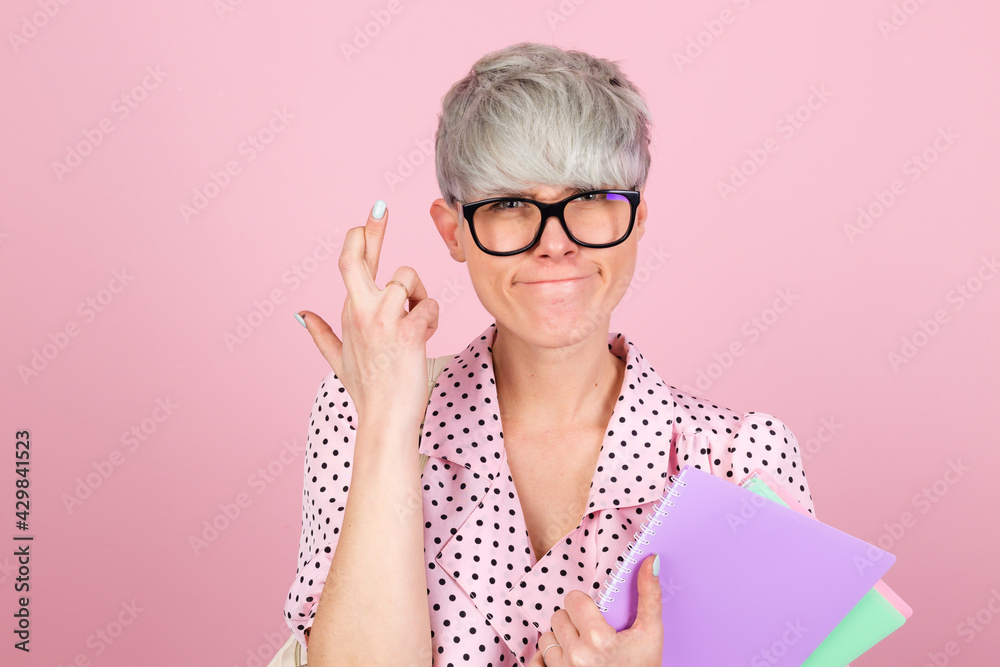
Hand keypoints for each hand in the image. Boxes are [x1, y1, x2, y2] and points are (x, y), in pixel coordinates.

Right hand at [296, 200, 438, 429]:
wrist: (385, 418)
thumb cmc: (368, 391)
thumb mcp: (338, 361)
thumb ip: (319, 335)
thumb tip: (300, 314)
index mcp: (349, 312)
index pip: (351, 265)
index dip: (361, 237)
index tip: (370, 215)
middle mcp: (360, 310)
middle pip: (360, 259)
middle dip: (371, 231)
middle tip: (380, 208)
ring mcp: (381, 319)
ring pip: (408, 278)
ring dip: (421, 296)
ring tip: (419, 322)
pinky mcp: (406, 330)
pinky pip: (429, 306)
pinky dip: (433, 318)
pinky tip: (426, 337)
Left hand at [528, 554, 662, 666]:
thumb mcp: (651, 634)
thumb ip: (649, 596)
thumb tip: (650, 560)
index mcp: (599, 639)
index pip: (573, 599)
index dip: (584, 604)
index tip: (595, 615)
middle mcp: (576, 656)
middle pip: (558, 617)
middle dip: (573, 622)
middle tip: (591, 635)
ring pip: (547, 637)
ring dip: (561, 641)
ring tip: (582, 651)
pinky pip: (536, 660)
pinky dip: (545, 659)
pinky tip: (565, 661)